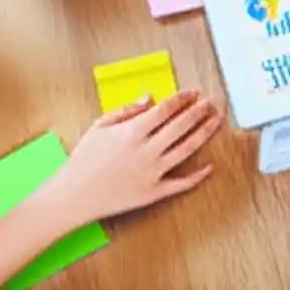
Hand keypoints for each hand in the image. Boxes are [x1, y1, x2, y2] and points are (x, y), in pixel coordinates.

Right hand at [46, 90, 222, 226]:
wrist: (74, 196)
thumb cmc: (83, 160)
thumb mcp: (99, 127)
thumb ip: (126, 110)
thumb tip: (149, 98)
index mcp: (132, 132)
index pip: (165, 110)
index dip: (181, 99)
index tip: (192, 93)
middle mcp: (146, 151)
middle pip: (180, 126)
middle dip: (198, 112)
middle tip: (209, 103)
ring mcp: (152, 172)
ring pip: (186, 150)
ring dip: (204, 134)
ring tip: (216, 122)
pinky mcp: (154, 193)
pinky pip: (181, 183)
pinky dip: (198, 176)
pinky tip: (210, 166)